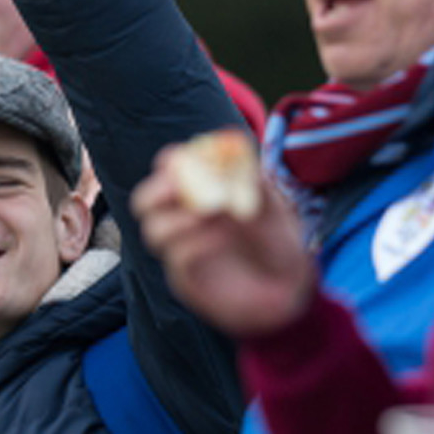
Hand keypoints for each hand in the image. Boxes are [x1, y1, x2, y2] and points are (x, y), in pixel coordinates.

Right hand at [132, 152, 318, 338]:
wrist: (289, 287)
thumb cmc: (278, 242)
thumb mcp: (274, 206)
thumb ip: (254, 180)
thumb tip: (235, 147)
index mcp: (199, 195)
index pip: (166, 172)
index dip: (170, 162)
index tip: (183, 158)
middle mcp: (184, 221)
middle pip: (144, 202)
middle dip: (158, 190)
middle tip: (180, 186)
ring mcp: (183, 252)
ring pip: (154, 231)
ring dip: (179, 218)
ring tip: (212, 214)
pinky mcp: (189, 281)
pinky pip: (177, 259)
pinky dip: (197, 243)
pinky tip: (223, 237)